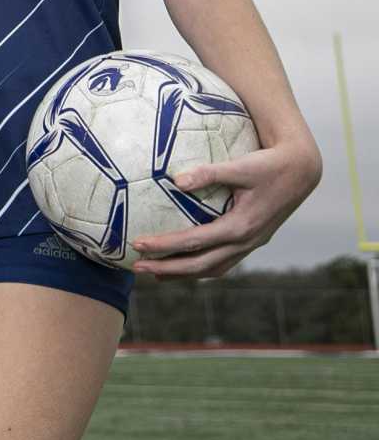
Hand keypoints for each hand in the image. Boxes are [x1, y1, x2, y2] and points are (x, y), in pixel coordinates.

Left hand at [131, 138, 323, 278]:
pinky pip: (224, 262)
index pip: (194, 242)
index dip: (165, 246)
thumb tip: (175, 181)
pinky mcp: (252, 241)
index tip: (137, 244)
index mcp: (241, 226)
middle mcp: (246, 242)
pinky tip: (185, 264)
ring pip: (213, 268)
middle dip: (168, 269)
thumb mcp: (240, 166)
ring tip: (156, 274)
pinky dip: (202, 267)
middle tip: (137, 267)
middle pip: (201, 265)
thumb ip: (208, 173)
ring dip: (184, 273)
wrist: (302, 171)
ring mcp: (251, 244)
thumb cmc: (269, 165)